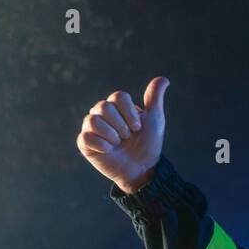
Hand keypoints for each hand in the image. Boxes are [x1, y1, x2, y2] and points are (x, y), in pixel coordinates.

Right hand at [77, 76, 168, 192]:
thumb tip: (164, 79)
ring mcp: (91, 128)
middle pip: (104, 107)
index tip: (138, 127)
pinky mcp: (85, 144)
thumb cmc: (148, 145)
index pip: (118, 96)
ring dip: (112, 135)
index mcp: (116, 106)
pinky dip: (102, 145)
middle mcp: (101, 114)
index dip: (130, 113)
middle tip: (128, 137)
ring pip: (93, 120)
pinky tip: (109, 151)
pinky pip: (86, 137)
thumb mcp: (154, 120)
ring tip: (119, 144)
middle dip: (121, 125)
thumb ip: (154, 99)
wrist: (143, 169)